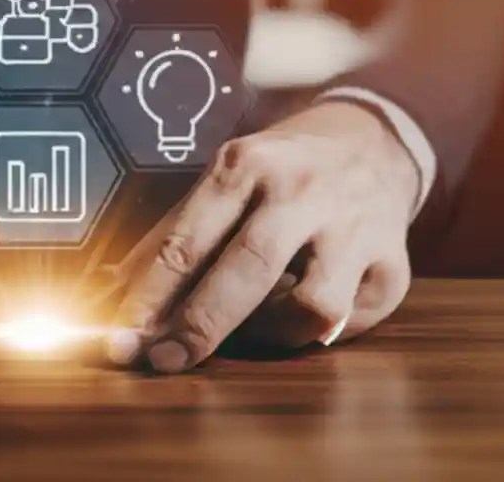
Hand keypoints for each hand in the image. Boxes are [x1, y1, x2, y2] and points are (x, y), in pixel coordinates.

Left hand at [107, 101, 418, 372]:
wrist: (372, 142)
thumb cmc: (278, 172)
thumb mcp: (223, 181)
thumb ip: (170, 236)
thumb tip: (109, 294)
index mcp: (247, 164)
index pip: (189, 239)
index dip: (151, 297)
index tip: (123, 337)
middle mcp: (303, 191)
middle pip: (248, 270)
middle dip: (199, 326)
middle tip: (163, 361)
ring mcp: (355, 228)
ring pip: (311, 306)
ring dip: (269, 333)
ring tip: (252, 326)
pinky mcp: (395, 265)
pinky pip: (351, 323)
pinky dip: (319, 334)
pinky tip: (301, 320)